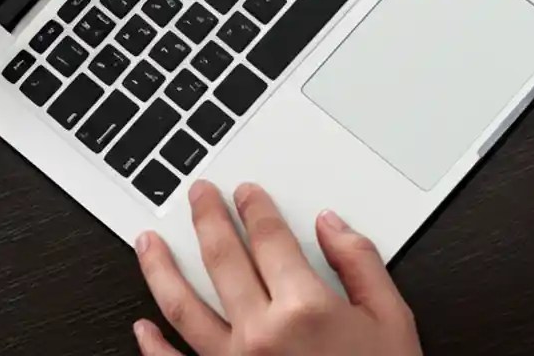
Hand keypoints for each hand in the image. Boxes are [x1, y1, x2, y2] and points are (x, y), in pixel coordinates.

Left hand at [133, 181, 421, 355]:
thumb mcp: (391, 319)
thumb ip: (360, 264)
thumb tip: (332, 226)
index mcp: (305, 308)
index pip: (270, 239)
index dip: (255, 209)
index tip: (246, 193)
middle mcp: (261, 333)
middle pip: (222, 260)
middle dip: (207, 220)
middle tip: (198, 195)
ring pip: (183, 306)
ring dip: (161, 269)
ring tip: (149, 242)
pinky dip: (152, 346)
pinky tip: (142, 326)